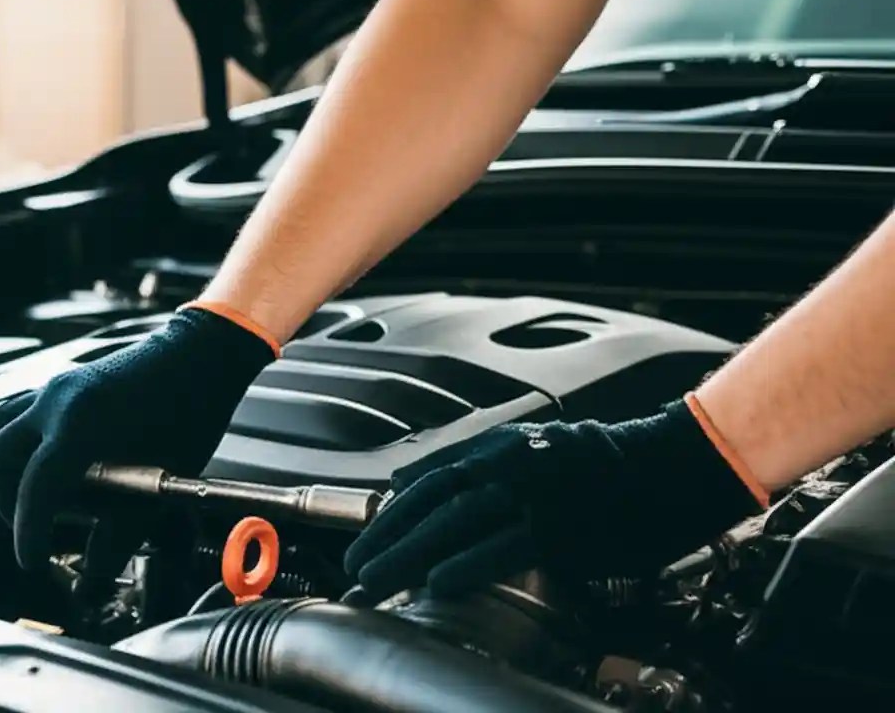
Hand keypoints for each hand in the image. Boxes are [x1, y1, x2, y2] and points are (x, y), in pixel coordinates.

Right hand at [0, 305, 275, 572]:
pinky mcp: (60, 382)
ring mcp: (54, 387)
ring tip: (45, 495)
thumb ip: (123, 529)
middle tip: (39, 527)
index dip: (28, 530)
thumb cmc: (189, 413)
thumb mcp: (161, 481)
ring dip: (10, 469)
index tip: (31, 560)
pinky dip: (21, 442)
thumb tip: (97, 566)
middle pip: (1, 458)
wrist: (200, 356)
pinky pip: (18, 412)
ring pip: (0, 430)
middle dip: (10, 501)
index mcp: (79, 425)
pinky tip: (54, 463)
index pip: (36, 488)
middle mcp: (55, 401)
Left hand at [344, 400, 764, 600]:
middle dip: (387, 536)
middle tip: (356, 566)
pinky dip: (467, 562)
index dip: (392, 511)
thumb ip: (478, 465)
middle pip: (432, 502)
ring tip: (376, 577)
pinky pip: (504, 547)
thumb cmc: (605, 463)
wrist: (671, 467)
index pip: (431, 479)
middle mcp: (510, 465)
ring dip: (409, 553)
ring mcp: (535, 496)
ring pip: (455, 524)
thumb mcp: (534, 450)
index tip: (365, 537)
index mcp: (501, 448)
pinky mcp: (562, 529)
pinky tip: (437, 580)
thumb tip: (416, 481)